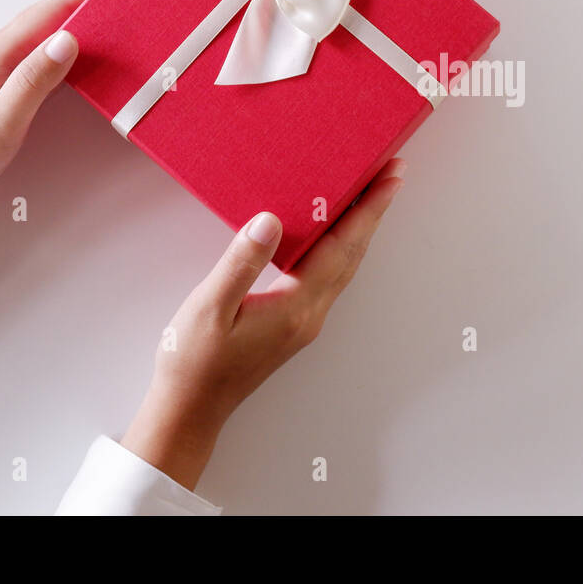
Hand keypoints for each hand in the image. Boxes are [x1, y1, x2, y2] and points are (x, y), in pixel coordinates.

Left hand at [0, 0, 99, 269]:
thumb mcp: (4, 119)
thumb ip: (35, 78)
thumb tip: (68, 39)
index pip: (48, 12)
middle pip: (45, 16)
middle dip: (83, 1)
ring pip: (41, 33)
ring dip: (74, 21)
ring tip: (106, 18)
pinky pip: (35, 53)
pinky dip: (61, 45)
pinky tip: (76, 53)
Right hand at [119, 158, 406, 490]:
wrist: (189, 410)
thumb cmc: (193, 362)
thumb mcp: (210, 307)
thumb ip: (242, 262)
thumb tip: (271, 221)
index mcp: (295, 307)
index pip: (342, 247)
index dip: (368, 210)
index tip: (391, 178)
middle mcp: (309, 314)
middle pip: (352, 254)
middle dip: (374, 213)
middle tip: (392, 174)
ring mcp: (304, 321)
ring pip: (343, 266)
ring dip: (359, 230)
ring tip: (369, 196)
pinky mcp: (292, 324)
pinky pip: (326, 276)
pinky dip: (338, 248)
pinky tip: (329, 234)